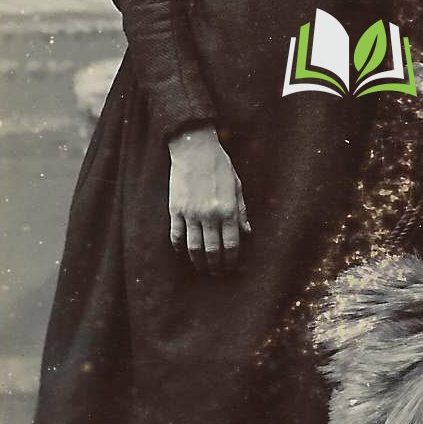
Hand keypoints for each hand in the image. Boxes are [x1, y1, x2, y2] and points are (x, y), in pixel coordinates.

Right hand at [168, 126, 250, 275]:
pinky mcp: (175, 210)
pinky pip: (176, 235)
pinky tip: (183, 252)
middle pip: (213, 250)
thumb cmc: (220, 166)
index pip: (231, 244)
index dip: (231, 260)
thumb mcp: (237, 187)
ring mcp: (191, 214)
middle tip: (217, 273)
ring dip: (198, 262)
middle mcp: (210, 215)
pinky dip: (179, 247)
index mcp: (228, 210)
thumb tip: (247, 233)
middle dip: (216, 266)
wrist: (194, 150)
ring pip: (194, 247)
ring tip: (202, 268)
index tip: (231, 268)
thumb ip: (241, 212)